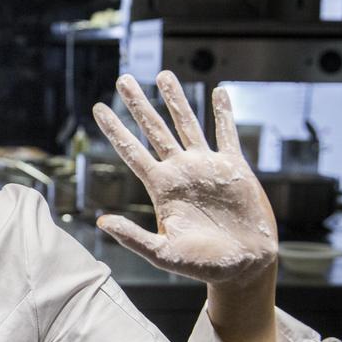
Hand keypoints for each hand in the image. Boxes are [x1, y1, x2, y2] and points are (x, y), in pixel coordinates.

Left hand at [91, 71, 277, 283]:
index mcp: (161, 188)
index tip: (97, 107)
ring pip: (186, 124)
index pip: (131, 151)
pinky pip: (228, 135)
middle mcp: (180, 171)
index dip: (114, 129)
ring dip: (175, 100)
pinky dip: (224, 113)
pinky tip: (219, 92)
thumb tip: (101, 221)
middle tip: (123, 79)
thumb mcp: (162, 253)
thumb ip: (132, 237)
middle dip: (138, 104)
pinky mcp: (234, 169)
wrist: (243, 266)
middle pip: (153, 129)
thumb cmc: (202, 264)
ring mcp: (206, 167)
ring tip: (163, 74)